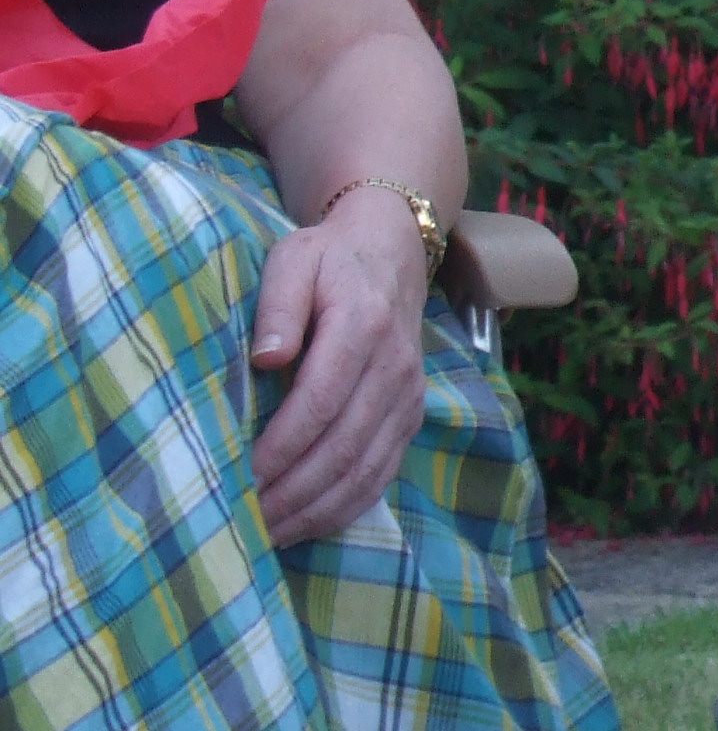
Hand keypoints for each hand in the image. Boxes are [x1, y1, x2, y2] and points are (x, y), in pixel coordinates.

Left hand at [247, 188, 432, 545]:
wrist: (393, 253)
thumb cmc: (329, 260)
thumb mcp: (294, 261)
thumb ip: (278, 304)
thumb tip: (267, 357)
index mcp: (364, 327)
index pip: (321, 401)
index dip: (280, 446)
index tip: (238, 474)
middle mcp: (395, 367)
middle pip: (343, 447)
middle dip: (290, 493)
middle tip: (240, 521)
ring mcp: (408, 396)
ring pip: (364, 470)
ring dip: (314, 509)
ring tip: (265, 532)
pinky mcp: (410, 416)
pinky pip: (381, 473)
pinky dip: (343, 507)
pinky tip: (303, 523)